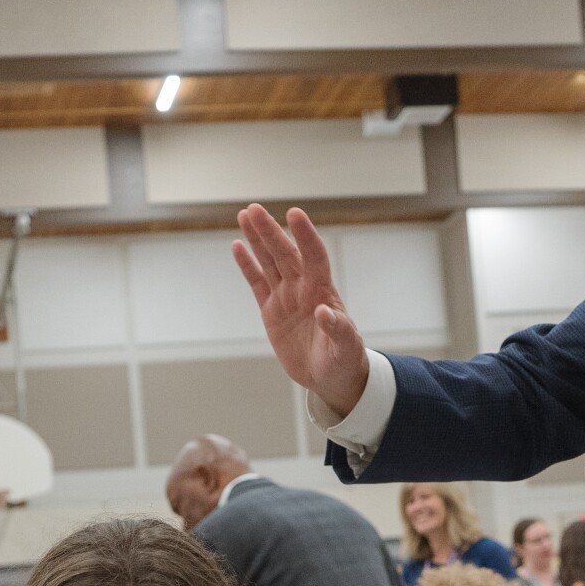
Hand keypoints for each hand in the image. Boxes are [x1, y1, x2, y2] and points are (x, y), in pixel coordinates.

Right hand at [232, 204, 370, 422]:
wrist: (331, 376)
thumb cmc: (344, 360)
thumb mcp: (346, 349)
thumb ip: (338, 330)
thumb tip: (324, 311)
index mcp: (323, 292)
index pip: (314, 257)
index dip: (305, 236)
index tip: (294, 214)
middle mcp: (303, 288)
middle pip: (285, 253)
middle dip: (270, 231)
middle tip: (254, 209)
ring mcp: (286, 296)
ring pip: (269, 261)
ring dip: (258, 239)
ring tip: (245, 214)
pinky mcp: (271, 309)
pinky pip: (257, 282)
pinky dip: (247, 265)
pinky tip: (238, 245)